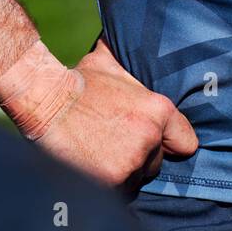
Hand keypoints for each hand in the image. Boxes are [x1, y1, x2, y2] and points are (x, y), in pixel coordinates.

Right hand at [39, 40, 198, 192]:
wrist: (45, 101)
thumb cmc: (79, 81)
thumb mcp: (113, 63)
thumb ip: (135, 63)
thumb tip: (143, 38)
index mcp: (158, 110)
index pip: (186, 142)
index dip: (171, 145)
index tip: (159, 145)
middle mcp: (149, 136)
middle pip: (156, 163)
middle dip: (139, 158)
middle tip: (112, 144)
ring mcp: (131, 161)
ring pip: (136, 179)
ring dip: (122, 172)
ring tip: (98, 154)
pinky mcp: (111, 181)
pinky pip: (117, 192)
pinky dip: (105, 185)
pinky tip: (89, 166)